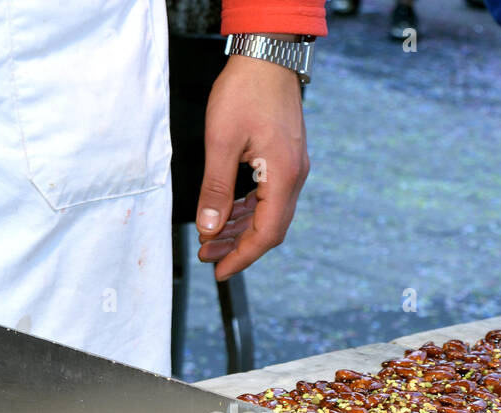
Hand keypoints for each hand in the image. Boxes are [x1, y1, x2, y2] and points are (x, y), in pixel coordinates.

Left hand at [196, 48, 309, 280]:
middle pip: (269, 229)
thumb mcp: (221, 141)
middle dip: (237, 247)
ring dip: (240, 229)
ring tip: (210, 238)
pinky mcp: (285, 158)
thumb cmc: (245, 90)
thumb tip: (209, 227)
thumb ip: (216, 188)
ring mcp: (292, 167)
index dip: (242, 257)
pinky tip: (227, 214)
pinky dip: (247, 210)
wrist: (268, 54)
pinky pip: (268, 196)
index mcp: (283, 176)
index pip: (266, 234)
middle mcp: (294, 176)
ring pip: (268, 213)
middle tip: (207, 256)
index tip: (219, 271)